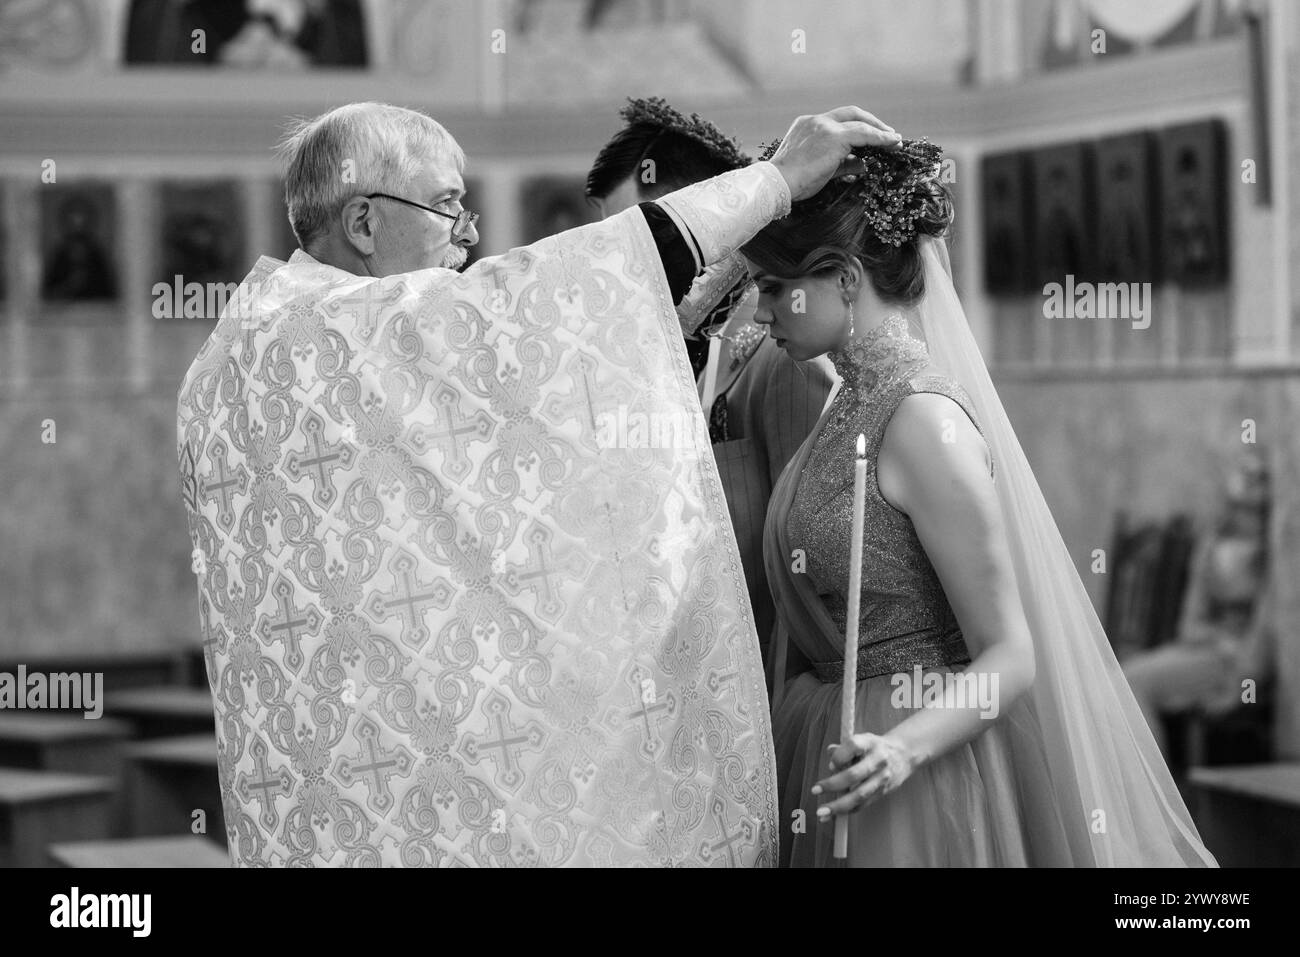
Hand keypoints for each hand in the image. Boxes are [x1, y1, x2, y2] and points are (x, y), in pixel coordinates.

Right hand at [768, 107, 901, 201]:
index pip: (837, 120)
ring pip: (860, 123)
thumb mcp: (821, 170)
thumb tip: (864, 164)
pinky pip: (865, 134)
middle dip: (872, 123)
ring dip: (880, 131)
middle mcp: (816, 120)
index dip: (857, 126)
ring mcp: (825, 126)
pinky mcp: (835, 137)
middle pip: (851, 113)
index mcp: (807, 125)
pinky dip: (881, 138)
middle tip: (888, 135)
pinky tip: (893, 143)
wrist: (777, 184)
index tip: (870, 135)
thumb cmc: (792, 182)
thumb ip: (843, 164)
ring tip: (895, 141)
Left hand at [811, 731, 916, 819]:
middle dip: (832, 784)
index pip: (853, 746)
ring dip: (838, 806)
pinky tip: (833, 815)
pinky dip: (847, 810)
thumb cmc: (874, 747)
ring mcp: (881, 778)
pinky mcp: (882, 792)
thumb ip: (844, 747)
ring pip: (859, 795)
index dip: (839, 756)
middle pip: (854, 775)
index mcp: (869, 743)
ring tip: (821, 812)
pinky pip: (863, 804)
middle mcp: (877, 761)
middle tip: (815, 790)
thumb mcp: (861, 740)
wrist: (903, 755)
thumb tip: (830, 752)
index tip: (830, 765)